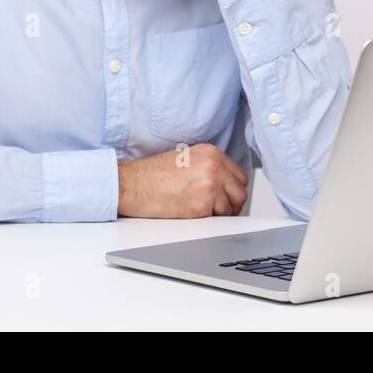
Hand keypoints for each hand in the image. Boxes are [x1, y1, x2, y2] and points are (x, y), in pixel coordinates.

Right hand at [117, 144, 248, 217]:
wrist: (132, 184)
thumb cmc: (152, 175)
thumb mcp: (186, 160)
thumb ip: (208, 167)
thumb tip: (226, 185)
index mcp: (211, 152)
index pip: (239, 175)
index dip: (233, 190)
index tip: (227, 199)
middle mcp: (214, 165)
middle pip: (240, 191)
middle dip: (232, 204)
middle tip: (219, 211)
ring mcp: (210, 183)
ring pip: (232, 207)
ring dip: (220, 213)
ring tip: (200, 211)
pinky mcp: (203, 203)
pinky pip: (218, 218)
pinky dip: (208, 220)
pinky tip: (191, 213)